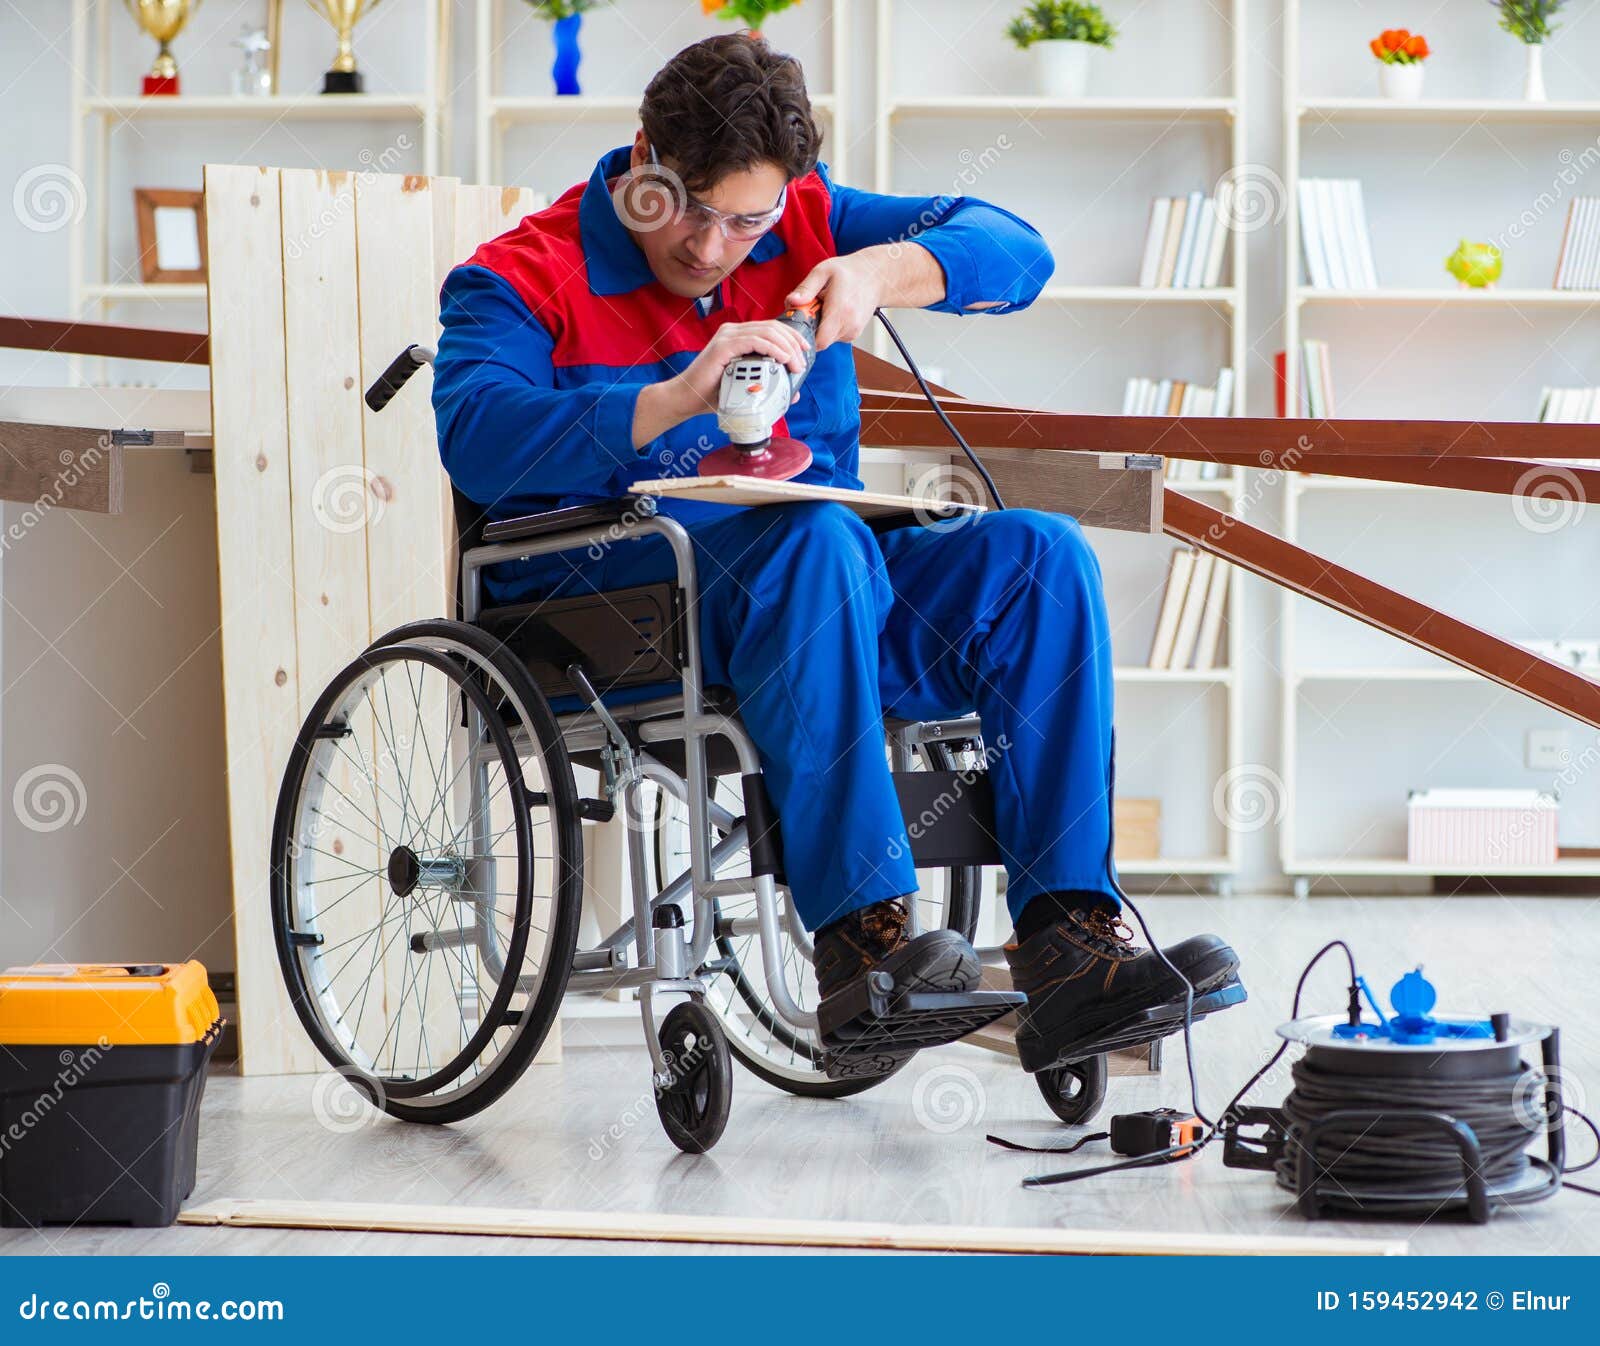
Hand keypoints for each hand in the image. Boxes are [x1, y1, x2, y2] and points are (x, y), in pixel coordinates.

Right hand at [668, 318, 811, 414]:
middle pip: (773, 327)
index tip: (805, 351)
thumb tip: (792, 395)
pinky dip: (772, 348)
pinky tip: (782, 359)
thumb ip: (767, 388)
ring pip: (767, 332)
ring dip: (786, 347)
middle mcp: (733, 331)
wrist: (686, 400)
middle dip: (793, 342)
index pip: (772, 328)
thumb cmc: (712, 394)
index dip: (792, 336)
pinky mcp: (723, 346)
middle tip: (802, 362)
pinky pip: (754, 340)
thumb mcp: (745, 389)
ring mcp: (727, 336)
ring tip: (795, 364)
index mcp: (739, 337)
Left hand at [785, 254, 885, 351]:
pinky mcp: (854, 334)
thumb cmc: (849, 272)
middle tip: (813, 309)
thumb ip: (806, 288)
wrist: (876, 276)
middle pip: (820, 341)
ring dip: (821, 327)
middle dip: (812, 328)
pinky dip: (830, 327)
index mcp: (840, 310)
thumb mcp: (823, 271)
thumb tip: (791, 302)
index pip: (819, 341)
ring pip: (827, 340)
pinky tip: (834, 312)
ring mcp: (853, 331)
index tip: (801, 321)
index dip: (805, 335)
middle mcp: (849, 325)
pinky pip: (835, 337)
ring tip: (826, 307)